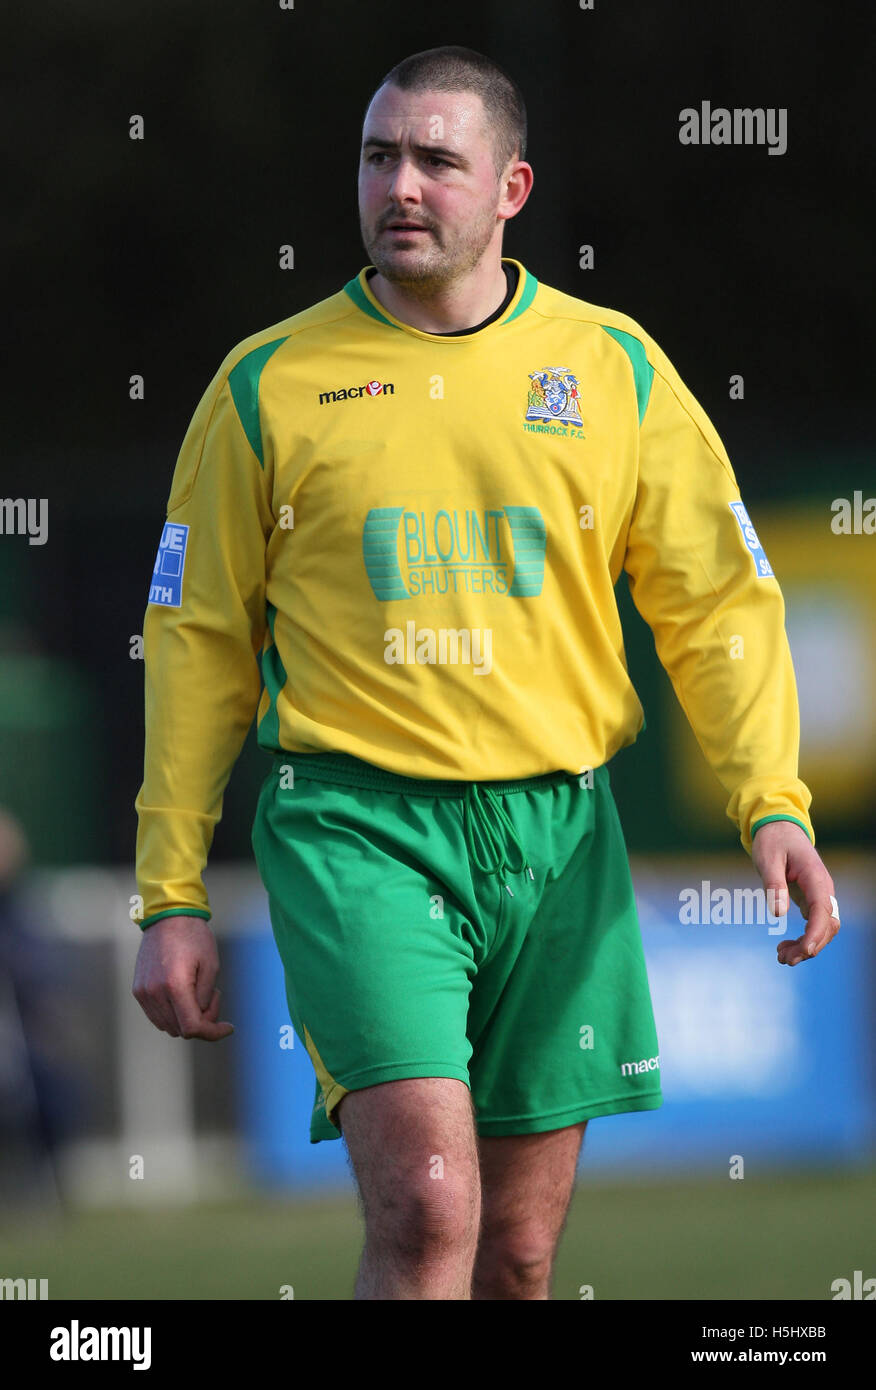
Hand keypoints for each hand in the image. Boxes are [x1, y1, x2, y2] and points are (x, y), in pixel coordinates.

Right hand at [132, 915, 233, 1038]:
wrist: (168, 917)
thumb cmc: (194, 937)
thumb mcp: (211, 966)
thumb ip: (206, 998)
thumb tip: (201, 1020)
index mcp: (174, 986)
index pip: (191, 1028)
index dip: (212, 1033)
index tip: (228, 1027)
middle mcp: (154, 993)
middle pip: (180, 1029)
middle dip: (202, 1021)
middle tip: (213, 996)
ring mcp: (143, 993)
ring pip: (168, 1026)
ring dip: (186, 1018)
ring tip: (198, 991)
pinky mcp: (138, 990)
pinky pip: (157, 1015)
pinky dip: (173, 1013)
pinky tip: (184, 993)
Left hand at [751, 821, 839, 965]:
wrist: (779, 827)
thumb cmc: (773, 840)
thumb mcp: (768, 858)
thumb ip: (774, 884)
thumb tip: (779, 913)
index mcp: (815, 877)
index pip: (823, 911)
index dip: (816, 933)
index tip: (804, 951)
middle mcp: (823, 889)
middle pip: (827, 925)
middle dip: (810, 946)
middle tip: (784, 959)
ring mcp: (819, 895)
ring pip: (823, 929)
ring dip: (807, 947)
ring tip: (782, 957)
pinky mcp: (811, 900)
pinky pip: (814, 925)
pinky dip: (803, 939)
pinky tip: (784, 947)